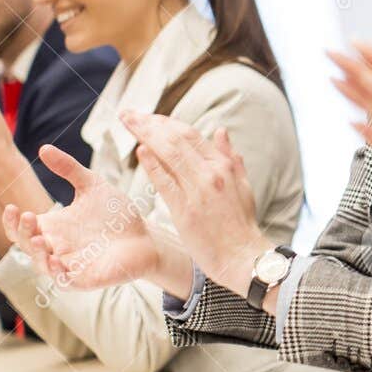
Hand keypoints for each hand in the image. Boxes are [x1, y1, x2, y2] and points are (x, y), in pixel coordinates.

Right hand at [7, 145, 167, 289]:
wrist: (145, 235)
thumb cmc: (115, 213)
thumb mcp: (92, 185)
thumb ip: (69, 168)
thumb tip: (43, 148)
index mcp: (52, 227)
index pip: (21, 227)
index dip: (13, 220)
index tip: (13, 207)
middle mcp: (55, 248)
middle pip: (26, 245)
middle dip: (23, 233)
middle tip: (30, 217)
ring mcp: (68, 265)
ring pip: (41, 265)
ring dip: (37, 254)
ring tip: (40, 239)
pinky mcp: (84, 279)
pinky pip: (64, 281)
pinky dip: (57, 274)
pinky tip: (56, 261)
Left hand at [122, 112, 270, 294]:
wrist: (243, 257)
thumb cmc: (241, 225)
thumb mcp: (243, 186)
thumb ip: (231, 158)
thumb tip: (220, 131)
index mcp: (224, 166)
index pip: (190, 134)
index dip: (166, 122)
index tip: (147, 116)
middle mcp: (211, 173)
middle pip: (175, 138)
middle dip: (149, 122)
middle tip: (128, 114)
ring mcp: (198, 190)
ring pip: (169, 153)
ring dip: (145, 134)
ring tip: (127, 123)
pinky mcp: (186, 210)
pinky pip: (166, 182)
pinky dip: (152, 164)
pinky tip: (139, 151)